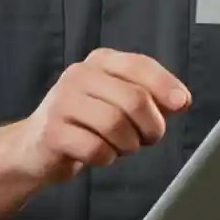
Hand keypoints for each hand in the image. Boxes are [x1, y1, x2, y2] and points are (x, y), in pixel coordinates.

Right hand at [11, 48, 191, 183]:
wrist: (37, 147)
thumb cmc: (87, 123)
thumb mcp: (118, 101)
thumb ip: (150, 96)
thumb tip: (181, 100)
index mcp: (99, 62)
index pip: (139, 65)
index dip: (165, 85)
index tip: (182, 103)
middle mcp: (78, 75)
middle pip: (133, 99)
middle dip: (151, 126)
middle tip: (148, 138)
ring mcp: (61, 102)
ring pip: (115, 125)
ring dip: (128, 145)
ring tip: (121, 147)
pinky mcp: (52, 132)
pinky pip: (95, 149)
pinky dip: (106, 158)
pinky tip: (100, 155)